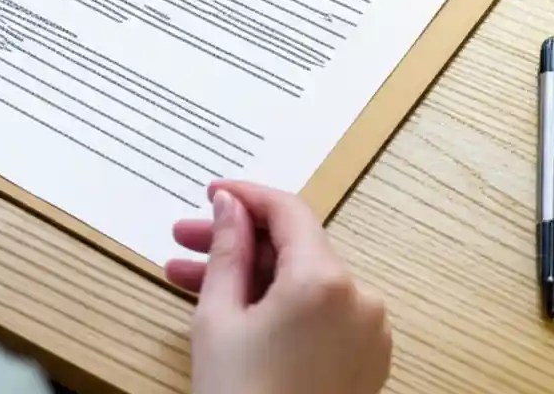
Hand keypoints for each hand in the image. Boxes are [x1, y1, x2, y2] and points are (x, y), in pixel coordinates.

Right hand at [166, 181, 390, 393]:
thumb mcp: (218, 318)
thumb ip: (228, 251)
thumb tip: (231, 206)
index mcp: (323, 281)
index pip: (288, 211)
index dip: (246, 196)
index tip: (211, 194)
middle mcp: (358, 299)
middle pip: (293, 248)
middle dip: (236, 242)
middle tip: (185, 240)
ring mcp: (368, 331)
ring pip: (302, 282)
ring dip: (249, 276)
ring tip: (191, 281)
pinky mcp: (366, 358)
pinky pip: (319, 313)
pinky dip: (279, 305)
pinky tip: (232, 310)